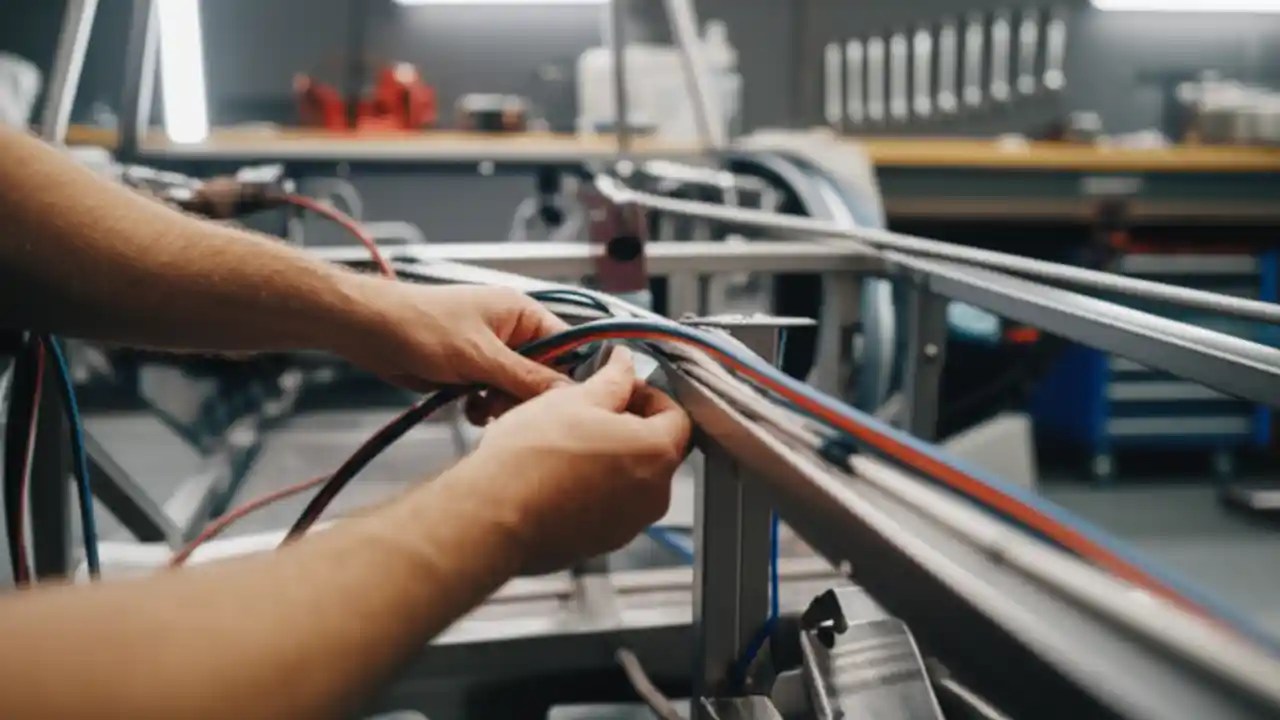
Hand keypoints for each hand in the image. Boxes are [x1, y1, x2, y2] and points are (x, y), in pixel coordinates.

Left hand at [341, 280, 568, 403]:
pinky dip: (486, 408)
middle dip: (525, 397)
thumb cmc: (423, 328)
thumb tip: (570, 394)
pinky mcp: (474, 373)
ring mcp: (493, 354)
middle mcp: (514, 333)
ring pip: (519, 392)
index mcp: (523, 314)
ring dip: (503, 406)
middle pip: (544, 376)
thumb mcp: (480, 355)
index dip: (566, 378)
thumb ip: (526, 377)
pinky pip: (495, 397)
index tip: (558, 407)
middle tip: (504, 406)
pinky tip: (470, 408)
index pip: (567, 348)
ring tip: (480, 407)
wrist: (371, 331)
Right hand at [462, 347, 691, 574]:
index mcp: (657, 452)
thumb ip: (612, 380)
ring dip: (610, 456)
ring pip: (631, 478)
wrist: (493, 516)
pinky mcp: (603, 541)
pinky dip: (594, 486)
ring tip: (569, 440)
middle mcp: (654, 494)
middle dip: (629, 425)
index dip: (647, 394)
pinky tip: (560, 472)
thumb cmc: (532, 460)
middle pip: (656, 448)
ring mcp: (630, 523)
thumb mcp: (575, 399)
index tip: (621, 387)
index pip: (676, 414)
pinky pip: (610, 504)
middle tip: (592, 409)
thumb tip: (624, 365)